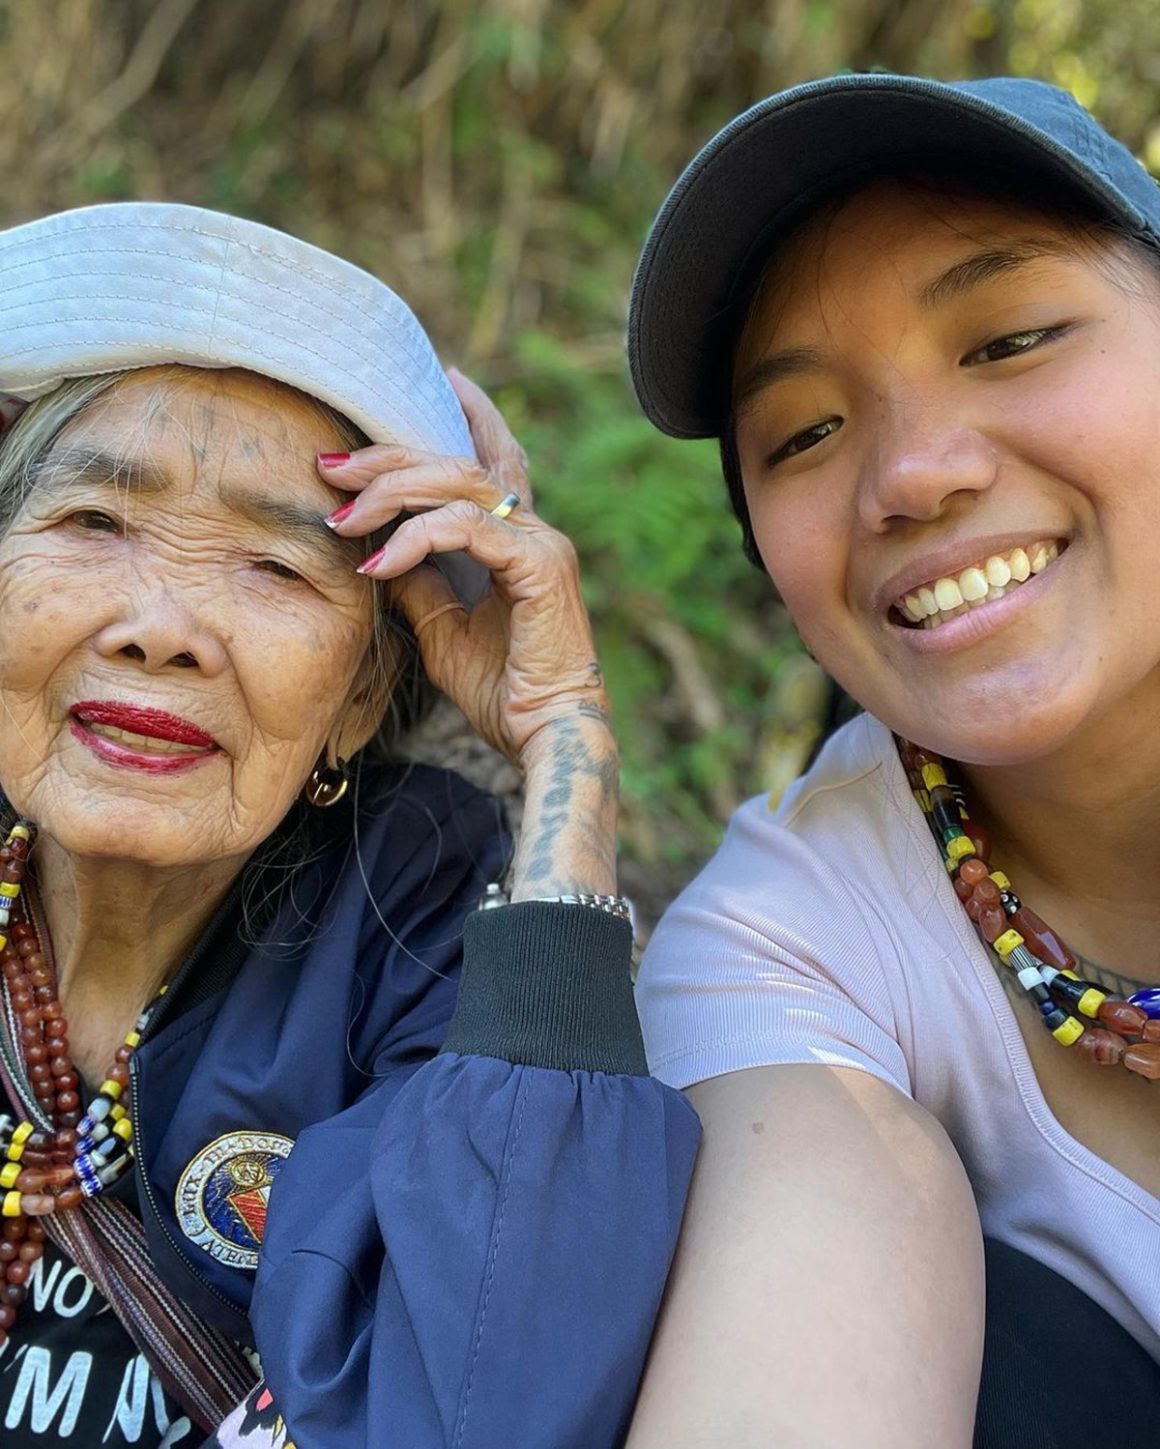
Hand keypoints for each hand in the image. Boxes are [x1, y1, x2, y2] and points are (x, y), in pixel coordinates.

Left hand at [317, 370, 611, 768]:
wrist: (544, 734)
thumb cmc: (503, 691)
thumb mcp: (443, 630)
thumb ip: (419, 584)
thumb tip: (378, 552)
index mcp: (518, 541)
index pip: (493, 459)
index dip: (468, 415)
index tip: (437, 378)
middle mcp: (535, 531)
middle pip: (458, 463)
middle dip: (389, 458)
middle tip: (333, 465)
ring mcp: (541, 544)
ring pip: (458, 484)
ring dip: (391, 492)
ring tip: (343, 515)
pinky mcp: (538, 567)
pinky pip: (466, 529)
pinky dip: (415, 539)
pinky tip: (378, 563)